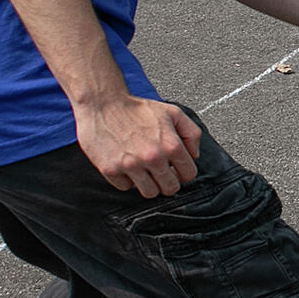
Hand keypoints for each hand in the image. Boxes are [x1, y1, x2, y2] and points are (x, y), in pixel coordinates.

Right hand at [76, 97, 201, 197]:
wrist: (103, 104)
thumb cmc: (137, 109)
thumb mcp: (173, 113)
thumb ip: (192, 134)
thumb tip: (194, 156)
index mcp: (170, 145)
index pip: (189, 175)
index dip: (184, 172)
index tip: (176, 169)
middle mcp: (152, 157)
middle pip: (170, 188)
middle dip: (168, 181)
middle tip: (160, 171)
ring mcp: (130, 165)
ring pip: (150, 193)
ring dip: (149, 184)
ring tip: (144, 170)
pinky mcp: (110, 169)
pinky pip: (125, 187)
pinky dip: (127, 179)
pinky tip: (126, 165)